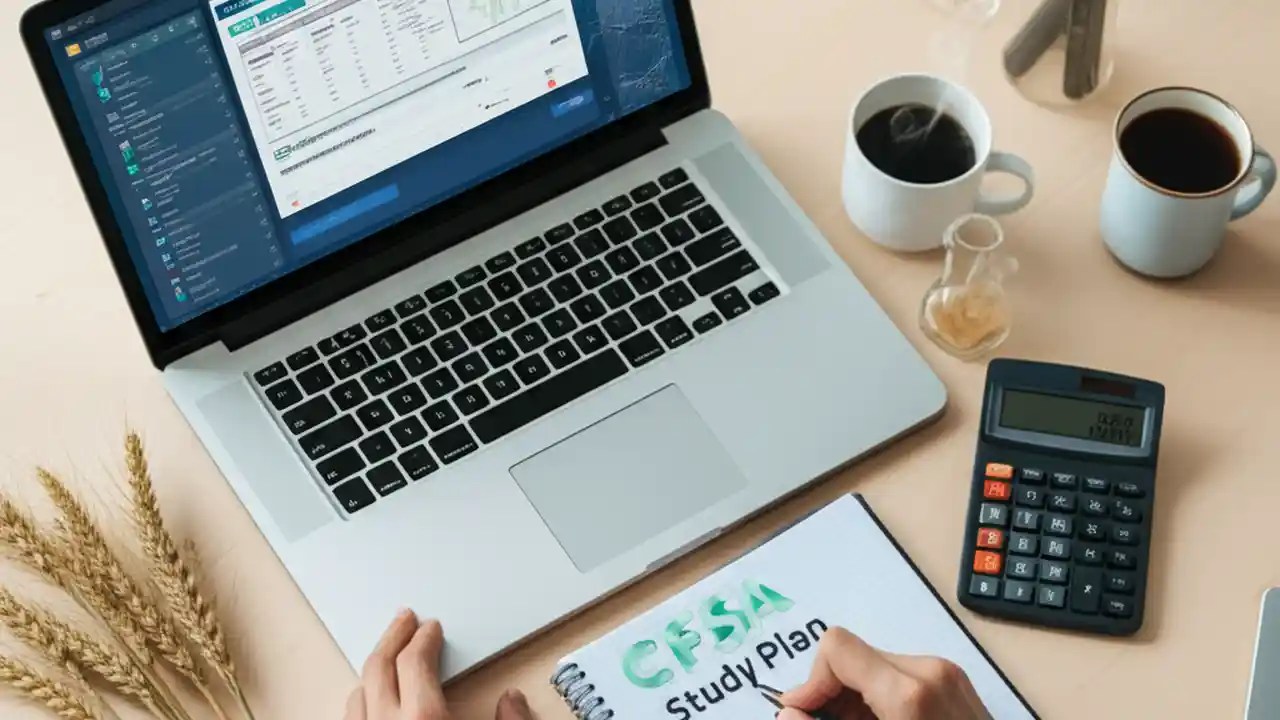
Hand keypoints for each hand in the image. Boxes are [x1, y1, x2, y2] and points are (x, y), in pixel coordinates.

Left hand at [344, 610, 537, 719]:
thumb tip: (512, 702)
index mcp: (424, 718)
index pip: (414, 660)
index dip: (423, 638)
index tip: (431, 628)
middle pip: (378, 667)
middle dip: (392, 637)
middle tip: (403, 620)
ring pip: (357, 693)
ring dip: (373, 670)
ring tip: (386, 658)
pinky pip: (350, 719)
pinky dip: (360, 702)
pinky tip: (369, 701)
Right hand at [778, 627, 990, 719]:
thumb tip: (788, 712)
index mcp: (908, 690)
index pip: (837, 648)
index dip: (811, 681)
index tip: (803, 713)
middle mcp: (930, 672)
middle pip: (854, 659)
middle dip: (833, 697)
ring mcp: (948, 676)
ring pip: (875, 669)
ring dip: (857, 702)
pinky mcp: (956, 685)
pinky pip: (901, 679)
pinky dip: (882, 703)